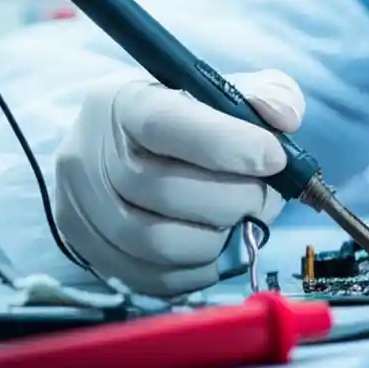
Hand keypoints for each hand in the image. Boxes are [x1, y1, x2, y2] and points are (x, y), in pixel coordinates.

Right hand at [54, 69, 303, 295]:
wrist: (117, 148)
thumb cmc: (180, 117)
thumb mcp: (219, 89)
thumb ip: (263, 93)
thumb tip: (284, 118)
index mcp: (121, 102)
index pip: (164, 123)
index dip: (227, 144)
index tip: (274, 157)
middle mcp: (89, 156)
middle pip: (166, 190)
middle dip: (236, 197)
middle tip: (268, 194)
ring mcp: (85, 210)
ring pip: (161, 242)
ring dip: (222, 237)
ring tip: (246, 219)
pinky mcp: (92, 253)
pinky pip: (155, 278)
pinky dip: (202, 267)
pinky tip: (221, 243)